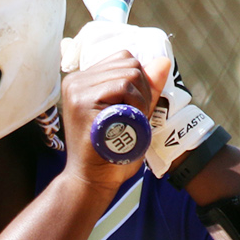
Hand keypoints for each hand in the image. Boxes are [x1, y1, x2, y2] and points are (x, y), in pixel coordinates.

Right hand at [61, 21, 217, 176]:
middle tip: (134, 120)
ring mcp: (77, 89)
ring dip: (140, 99)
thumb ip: (146, 88)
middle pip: (129, 62)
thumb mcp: (133, 114)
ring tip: (129, 123)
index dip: (139, 81)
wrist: (92, 180)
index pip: (123, 59)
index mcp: (83, 80)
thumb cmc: (111, 153)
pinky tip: (126, 123)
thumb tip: (163, 61)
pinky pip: (124, 85)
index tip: (134, 109)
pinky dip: (135, 104)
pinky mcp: (82, 100)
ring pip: (130, 73)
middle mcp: (76, 80)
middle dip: (143, 90)